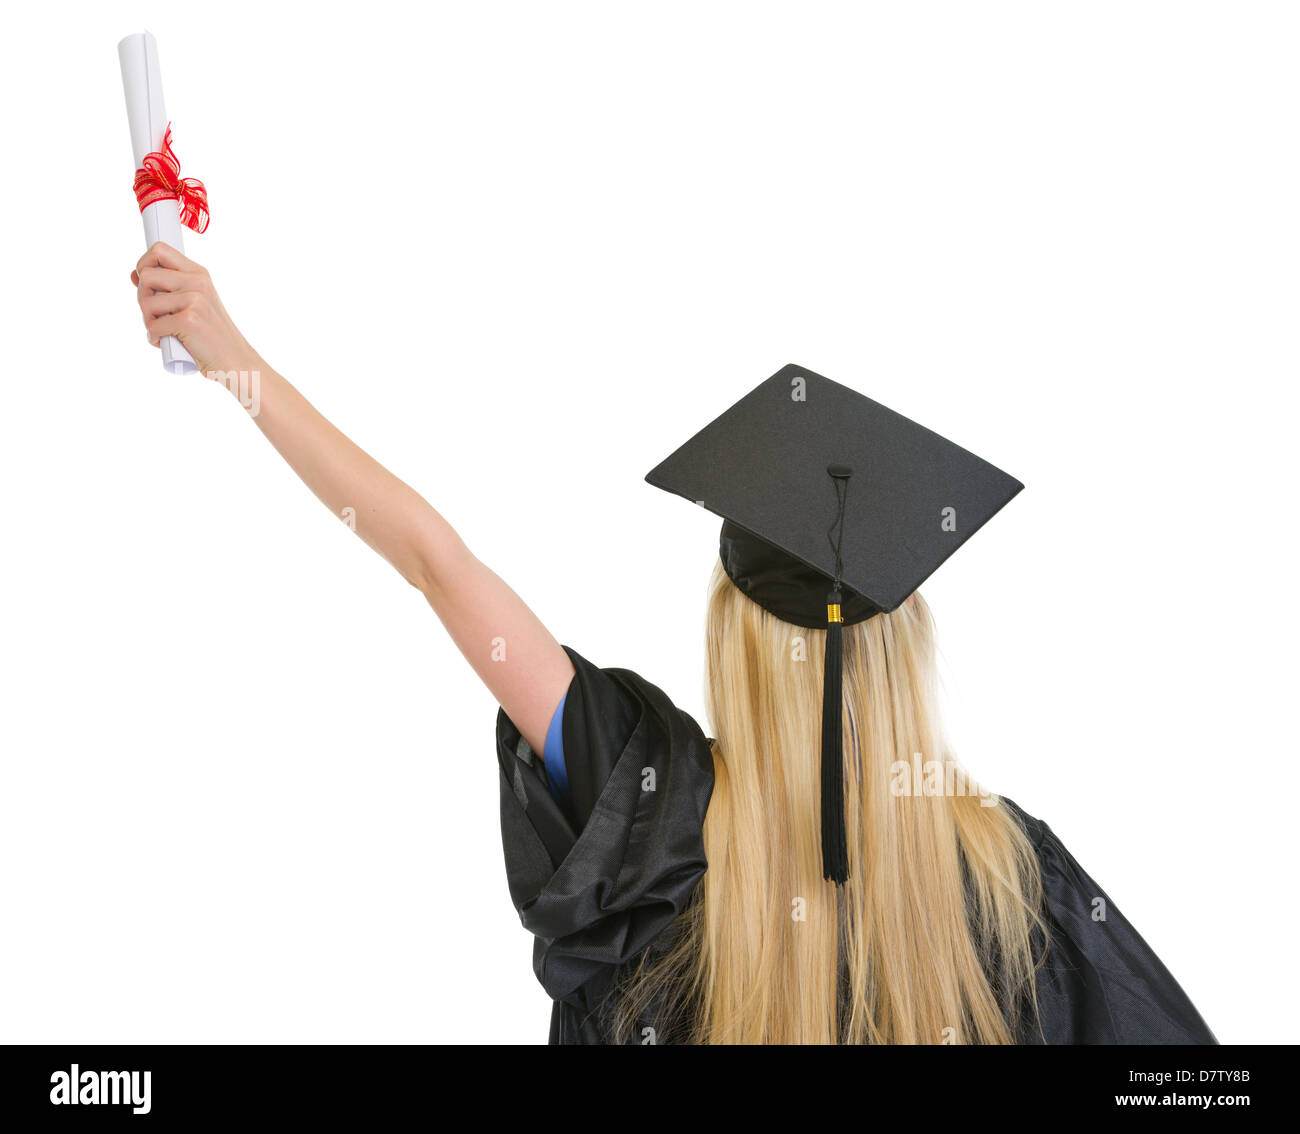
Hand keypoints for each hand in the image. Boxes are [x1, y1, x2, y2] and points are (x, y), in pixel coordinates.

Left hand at [130, 242, 261, 375]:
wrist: (235, 360)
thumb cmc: (212, 334)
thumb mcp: (195, 303)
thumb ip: (168, 286)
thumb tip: (135, 275)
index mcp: (199, 274)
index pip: (159, 250)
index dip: (144, 264)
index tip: (148, 284)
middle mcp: (197, 282)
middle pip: (146, 275)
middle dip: (142, 298)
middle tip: (156, 315)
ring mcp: (194, 300)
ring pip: (145, 302)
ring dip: (149, 321)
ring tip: (164, 331)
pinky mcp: (189, 320)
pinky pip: (153, 326)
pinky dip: (155, 339)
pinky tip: (167, 342)